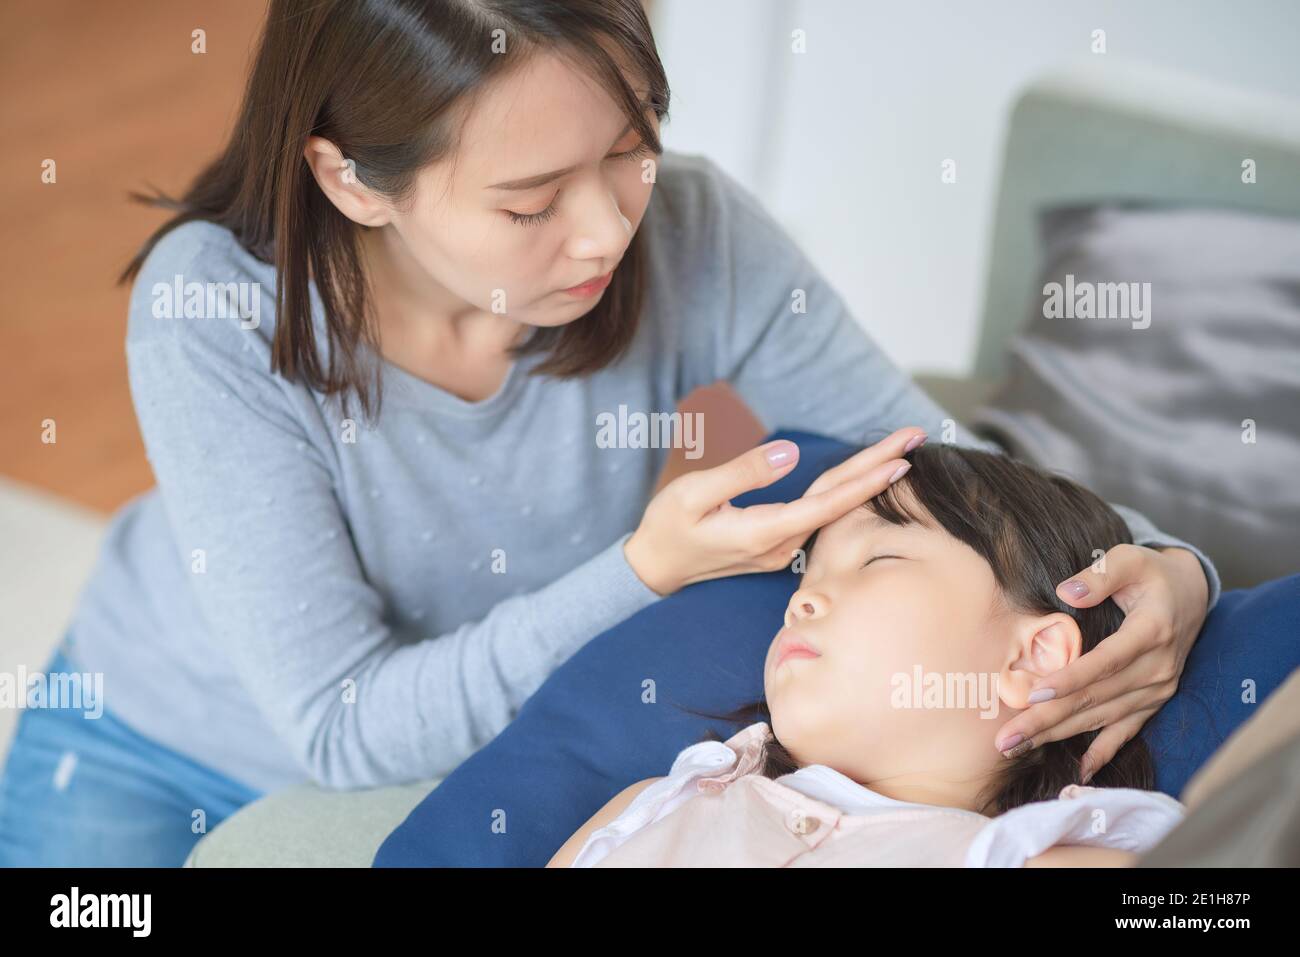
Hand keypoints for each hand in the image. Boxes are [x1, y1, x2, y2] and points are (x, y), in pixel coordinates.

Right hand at [624, 426, 924, 595]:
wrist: (653, 569)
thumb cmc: (667, 527)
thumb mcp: (694, 493)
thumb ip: (742, 473)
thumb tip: (790, 453)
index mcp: (763, 533)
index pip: (828, 504)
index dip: (866, 481)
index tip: (901, 458)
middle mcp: (781, 546)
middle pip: (839, 503)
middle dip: (879, 469)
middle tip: (916, 436)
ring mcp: (781, 549)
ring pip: (831, 509)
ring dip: (865, 480)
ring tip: (899, 453)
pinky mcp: (775, 545)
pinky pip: (818, 516)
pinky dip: (844, 493)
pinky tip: (863, 479)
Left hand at [994, 544, 1210, 781]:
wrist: (1191, 594)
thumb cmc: (1150, 573)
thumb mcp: (1128, 559)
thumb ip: (1100, 574)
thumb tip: (1067, 591)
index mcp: (1151, 632)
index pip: (1106, 662)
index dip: (1070, 680)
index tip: (1033, 695)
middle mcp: (1157, 668)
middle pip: (1096, 698)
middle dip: (1047, 719)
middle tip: (1005, 738)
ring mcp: (1157, 689)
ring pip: (1102, 718)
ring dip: (1059, 735)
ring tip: (1017, 747)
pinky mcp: (1154, 701)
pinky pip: (1127, 731)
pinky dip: (1103, 751)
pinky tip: (1079, 771)